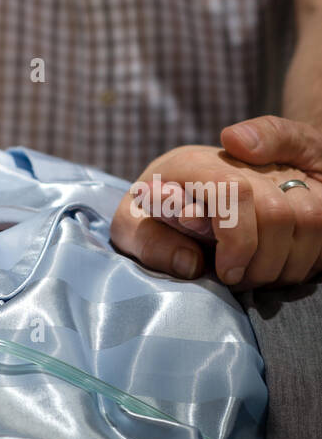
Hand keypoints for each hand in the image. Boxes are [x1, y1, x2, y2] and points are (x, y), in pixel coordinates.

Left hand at [110, 130, 321, 289]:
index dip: (239, 240)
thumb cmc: (154, 214)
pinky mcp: (309, 181)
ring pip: (311, 218)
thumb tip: (190, 263)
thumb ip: (148, 241)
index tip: (228, 273)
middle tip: (241, 280)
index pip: (233, 192)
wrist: (185, 190)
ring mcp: (280, 167)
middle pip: (277, 212)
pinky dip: (310, 254)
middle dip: (263, 261)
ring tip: (259, 274)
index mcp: (192, 163)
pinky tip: (283, 262)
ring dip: (289, 262)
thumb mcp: (133, 225)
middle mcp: (240, 158)